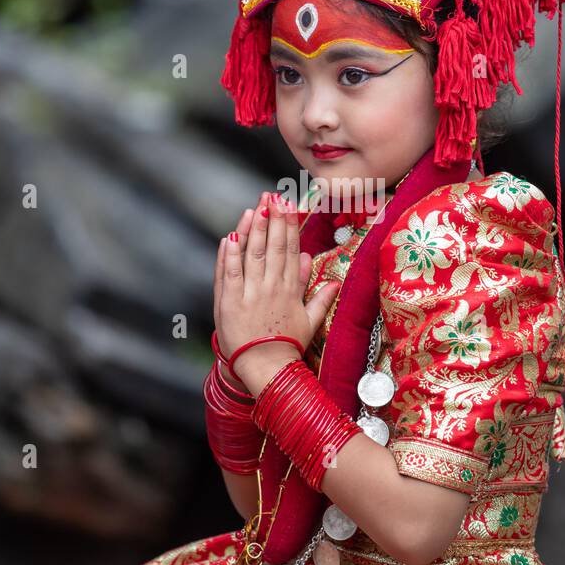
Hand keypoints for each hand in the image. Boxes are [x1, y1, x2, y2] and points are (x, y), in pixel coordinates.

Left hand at [215, 191, 339, 392]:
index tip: (287, 206)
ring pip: (252, 255)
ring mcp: (250, 293)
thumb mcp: (310, 322)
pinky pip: (230, 273)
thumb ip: (321, 298)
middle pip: (272, 246)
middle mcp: (271, 287)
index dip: (288, 226)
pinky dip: (229, 255)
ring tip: (254, 208)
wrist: (266, 367)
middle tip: (271, 196)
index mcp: (290, 289)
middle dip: (272, 219)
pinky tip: (230, 237)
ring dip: (252, 230)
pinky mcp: (230, 302)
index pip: (290, 250)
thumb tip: (335, 281)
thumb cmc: (288, 346)